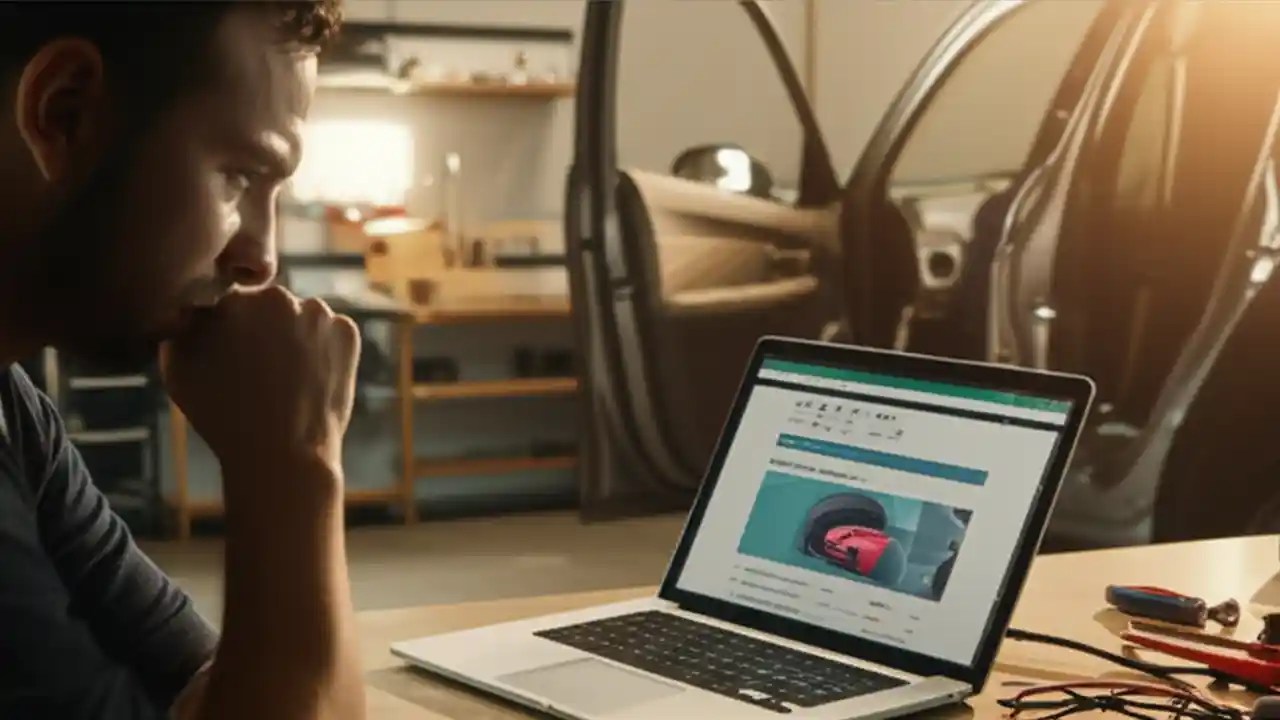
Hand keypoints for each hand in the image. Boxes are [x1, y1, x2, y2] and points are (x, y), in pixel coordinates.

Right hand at [161, 286, 359, 485]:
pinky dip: (324, 348)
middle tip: (261, 369)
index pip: (230, 301)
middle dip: (264, 327)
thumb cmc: (223, 417)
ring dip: (296, 334)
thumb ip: (182, 326)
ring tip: (287, 378)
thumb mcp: (178, 370)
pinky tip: (311, 378)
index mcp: (232, 300)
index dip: (230, 330)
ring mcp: (317, 312)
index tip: (232, 357)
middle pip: (268, 305)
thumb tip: (194, 308)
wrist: (282, 453)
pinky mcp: (347, 331)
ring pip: (302, 316)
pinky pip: (331, 332)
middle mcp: (276, 296)